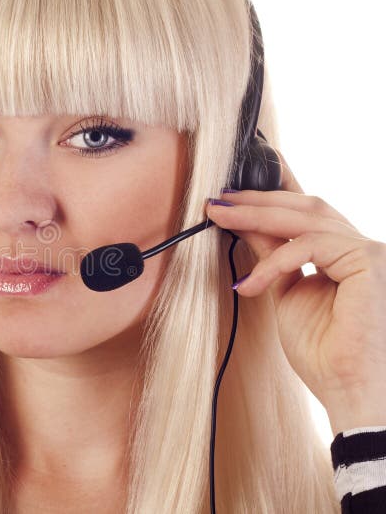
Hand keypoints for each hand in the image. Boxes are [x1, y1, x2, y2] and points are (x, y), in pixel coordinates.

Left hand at [205, 153, 385, 432]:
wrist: (349, 390)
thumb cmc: (324, 353)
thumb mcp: (286, 293)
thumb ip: (273, 258)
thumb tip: (247, 228)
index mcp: (343, 254)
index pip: (305, 214)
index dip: (268, 198)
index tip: (229, 196)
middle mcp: (361, 248)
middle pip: (306, 207)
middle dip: (256, 201)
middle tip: (217, 201)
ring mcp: (369, 252)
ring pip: (306, 218)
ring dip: (255, 216)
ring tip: (220, 218)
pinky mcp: (369, 262)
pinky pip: (310, 246)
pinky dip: (273, 262)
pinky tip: (249, 284)